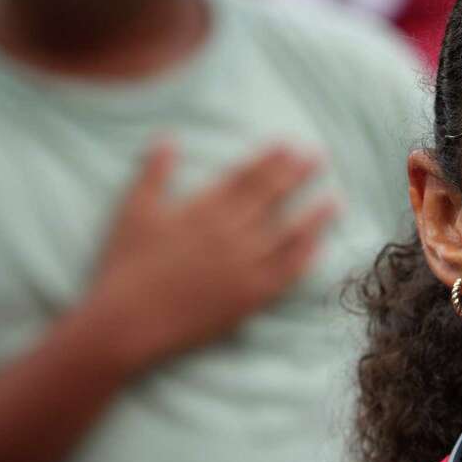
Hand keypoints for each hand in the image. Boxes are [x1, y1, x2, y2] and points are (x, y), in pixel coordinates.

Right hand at [87, 139, 337, 372]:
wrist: (127, 324)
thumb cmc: (125, 266)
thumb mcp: (132, 211)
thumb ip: (154, 173)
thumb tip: (167, 137)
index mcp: (203, 209)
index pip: (247, 176)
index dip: (271, 159)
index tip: (291, 144)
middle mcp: (230, 233)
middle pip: (272, 197)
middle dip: (298, 174)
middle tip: (320, 157)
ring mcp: (244, 266)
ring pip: (289, 234)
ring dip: (315, 215)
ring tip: (336, 199)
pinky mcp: (250, 297)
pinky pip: (287, 274)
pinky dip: (306, 258)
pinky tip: (320, 246)